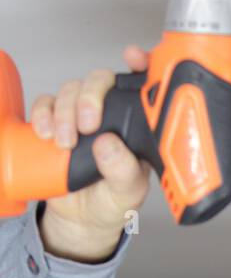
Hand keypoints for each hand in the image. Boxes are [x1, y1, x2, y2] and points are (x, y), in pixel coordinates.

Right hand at [31, 44, 152, 251]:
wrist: (82, 220)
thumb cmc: (113, 201)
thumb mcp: (128, 192)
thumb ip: (124, 170)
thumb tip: (108, 144)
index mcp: (135, 125)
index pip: (141, 86)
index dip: (139, 64)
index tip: (132, 57)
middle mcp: (110, 113)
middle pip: (99, 81)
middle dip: (90, 96)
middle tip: (87, 124)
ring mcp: (81, 115)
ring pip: (71, 90)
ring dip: (64, 111)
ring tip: (65, 142)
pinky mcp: (56, 122)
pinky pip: (45, 104)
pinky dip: (43, 114)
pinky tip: (46, 133)